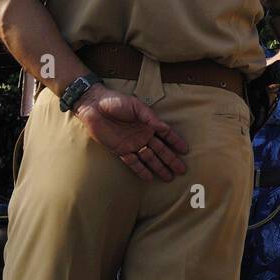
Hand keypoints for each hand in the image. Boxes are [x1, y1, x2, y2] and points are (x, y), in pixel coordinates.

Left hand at [72, 84, 189, 181]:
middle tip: (181, 170)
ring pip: (148, 158)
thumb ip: (150, 118)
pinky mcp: (120, 150)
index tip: (185, 150)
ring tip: (169, 177)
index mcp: (148, 123)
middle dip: (171, 160)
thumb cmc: (116, 102)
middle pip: (160, 150)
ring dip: (159, 167)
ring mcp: (132, 144)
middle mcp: (142, 135)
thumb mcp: (136, 106)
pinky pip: (132, 163)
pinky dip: (140, 170)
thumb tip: (164, 128)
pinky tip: (149, 178)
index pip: (166, 135)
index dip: (175, 142)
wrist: (94, 106)